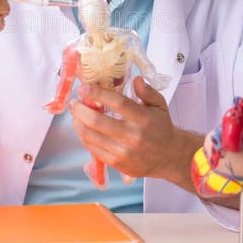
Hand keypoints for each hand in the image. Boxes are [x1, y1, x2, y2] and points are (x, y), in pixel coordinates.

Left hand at [70, 76, 201, 189]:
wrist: (169, 157)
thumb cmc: (162, 128)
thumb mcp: (160, 105)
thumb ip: (147, 91)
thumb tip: (135, 79)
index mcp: (143, 118)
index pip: (117, 103)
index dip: (97, 94)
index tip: (84, 88)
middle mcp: (133, 136)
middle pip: (98, 121)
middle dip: (80, 110)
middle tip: (74, 102)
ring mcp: (124, 152)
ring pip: (91, 137)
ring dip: (78, 123)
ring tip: (75, 115)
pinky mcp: (117, 164)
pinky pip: (94, 150)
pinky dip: (84, 137)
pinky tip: (83, 129)